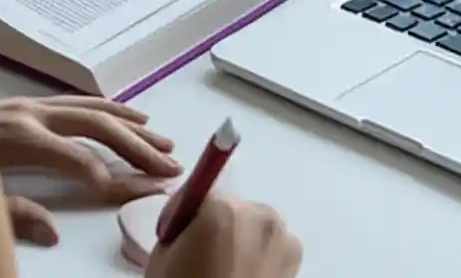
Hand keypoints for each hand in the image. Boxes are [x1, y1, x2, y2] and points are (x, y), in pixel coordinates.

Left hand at [0, 96, 183, 245]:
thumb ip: (12, 214)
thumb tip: (52, 231)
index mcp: (21, 140)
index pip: (82, 162)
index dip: (115, 180)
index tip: (143, 193)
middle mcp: (33, 115)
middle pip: (100, 129)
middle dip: (139, 149)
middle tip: (170, 167)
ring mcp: (33, 105)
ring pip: (96, 111)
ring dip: (134, 127)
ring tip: (165, 143)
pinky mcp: (30, 103)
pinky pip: (82, 101)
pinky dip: (112, 108)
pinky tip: (132, 116)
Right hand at [147, 194, 302, 277]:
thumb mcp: (163, 256)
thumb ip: (178, 226)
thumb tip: (188, 218)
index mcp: (223, 209)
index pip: (202, 190)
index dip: (185, 211)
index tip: (176, 227)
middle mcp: (260, 215)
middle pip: (232, 209)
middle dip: (217, 225)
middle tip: (200, 255)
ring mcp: (283, 236)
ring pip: (254, 226)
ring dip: (241, 238)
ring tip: (224, 268)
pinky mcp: (296, 257)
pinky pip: (272, 244)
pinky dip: (260, 254)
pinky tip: (244, 275)